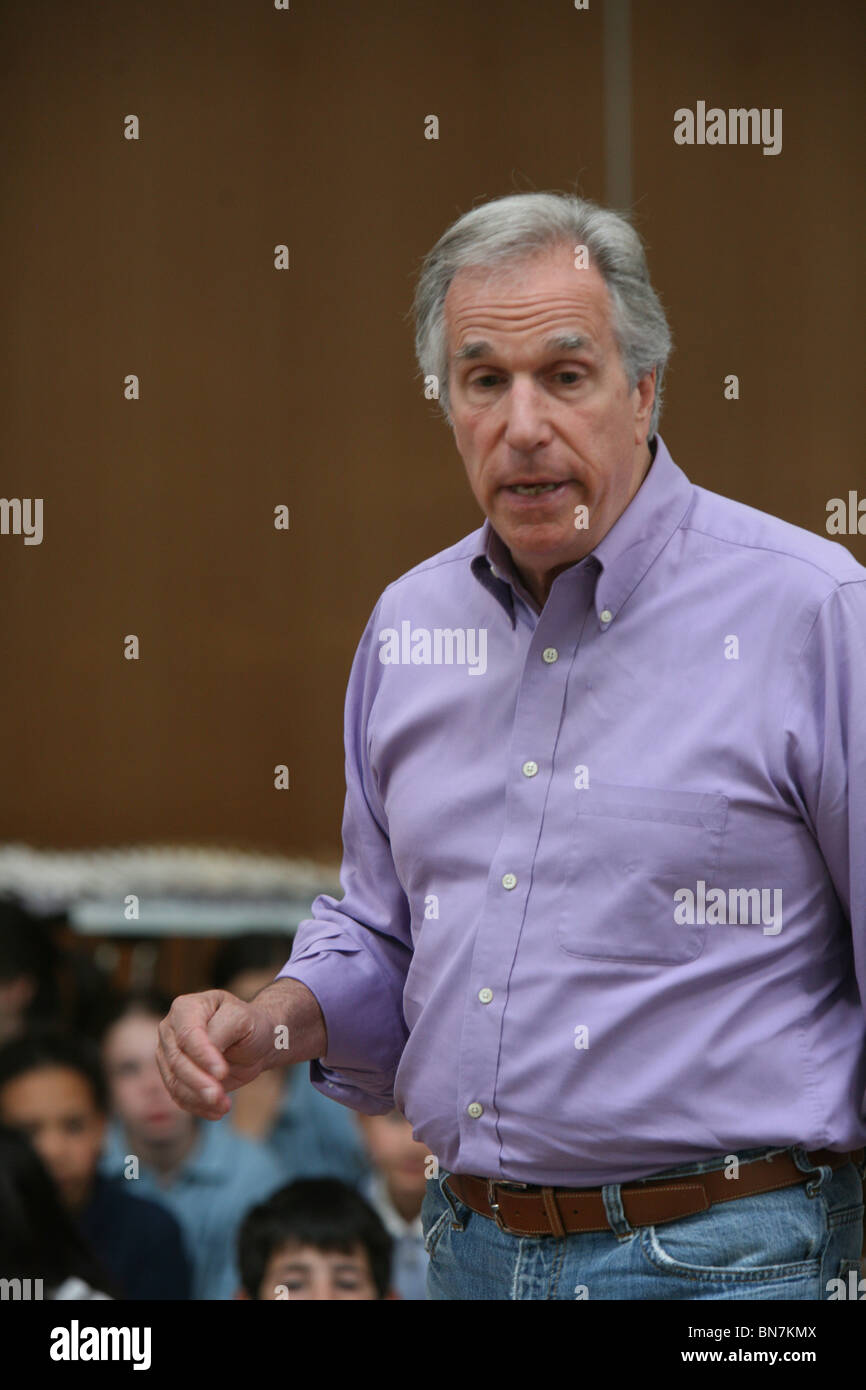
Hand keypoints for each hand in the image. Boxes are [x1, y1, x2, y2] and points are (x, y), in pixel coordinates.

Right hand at [156, 988, 279, 1119]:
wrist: (254, 1041)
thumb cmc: (249, 1024)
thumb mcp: (242, 1019)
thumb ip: (221, 1030)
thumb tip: (205, 1051)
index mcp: (185, 1008)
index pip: (187, 1035)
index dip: (202, 1055)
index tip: (221, 1073)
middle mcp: (170, 1030)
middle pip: (178, 1061)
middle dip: (199, 1082)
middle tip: (219, 1097)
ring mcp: (169, 1054)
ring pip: (175, 1082)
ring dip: (199, 1098)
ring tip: (223, 1106)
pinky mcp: (174, 1077)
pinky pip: (179, 1096)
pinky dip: (197, 1107)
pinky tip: (216, 1111)